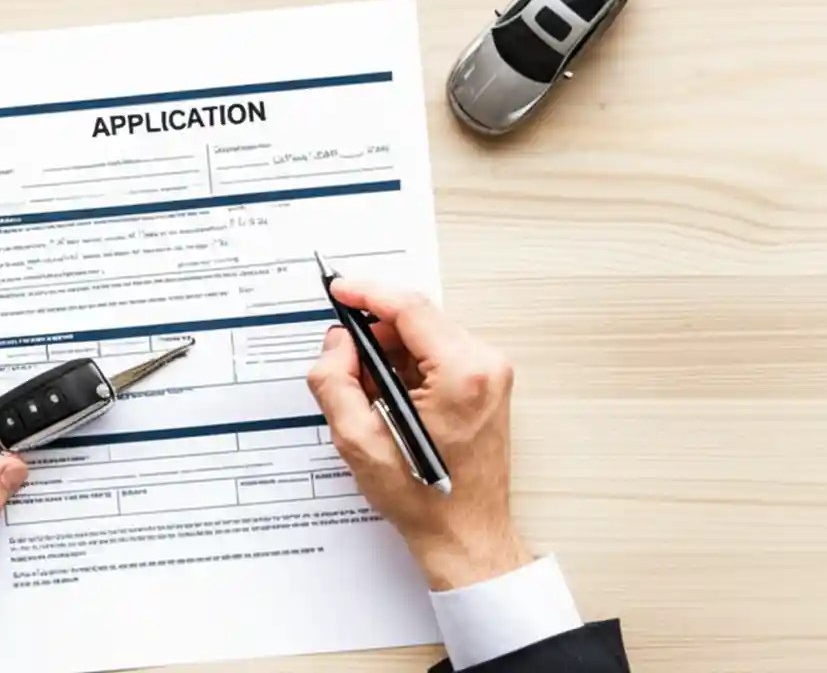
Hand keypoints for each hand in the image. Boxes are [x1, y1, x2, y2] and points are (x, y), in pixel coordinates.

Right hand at [307, 279, 530, 590]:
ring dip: (389, 354)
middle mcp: (484, 366)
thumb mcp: (358, 441)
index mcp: (461, 374)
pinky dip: (406, 366)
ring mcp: (490, 374)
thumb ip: (335, 381)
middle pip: (416, 320)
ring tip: (367, 395)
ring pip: (424, 337)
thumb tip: (337, 345)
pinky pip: (437, 355)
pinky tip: (390, 400)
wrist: (465, 535)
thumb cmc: (424, 499)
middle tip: (343, 365)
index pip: (409, 307)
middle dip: (373, 334)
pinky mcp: (486, 384)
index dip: (367, 293)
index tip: (339, 291)